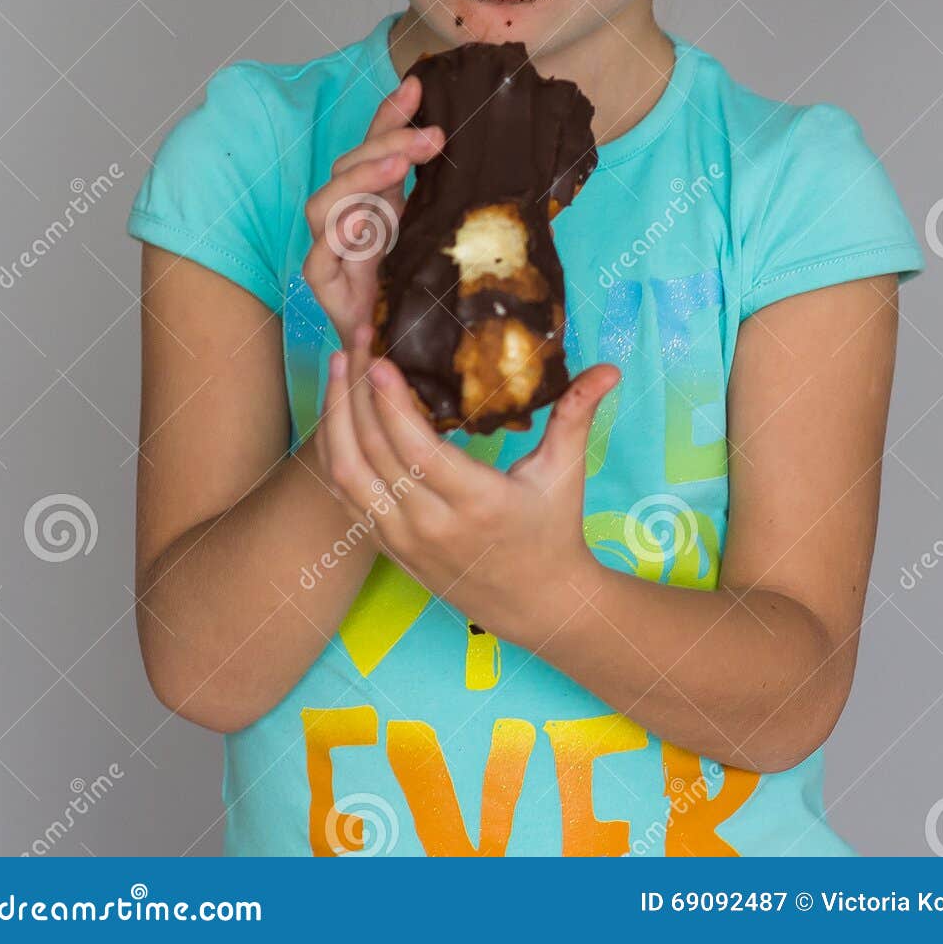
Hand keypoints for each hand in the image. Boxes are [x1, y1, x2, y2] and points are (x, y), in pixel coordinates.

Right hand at [301, 73, 444, 350]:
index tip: (418, 84)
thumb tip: (493, 158)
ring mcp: (335, 254)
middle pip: (346, 168)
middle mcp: (352, 222)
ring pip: (323, 205)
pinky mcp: (327, 291)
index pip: (375, 147)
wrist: (415, 360)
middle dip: (383, 143)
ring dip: (358, 180)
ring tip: (397, 164)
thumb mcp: (451, 237)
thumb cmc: (434, 296)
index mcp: (380, 202)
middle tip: (430, 137)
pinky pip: (317, 260)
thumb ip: (457, 200)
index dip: (390, 113)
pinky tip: (363, 222)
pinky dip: (336, 238)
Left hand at [314, 321, 620, 648]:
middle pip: (374, 454)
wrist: (536, 605)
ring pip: (347, 475)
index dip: (391, 404)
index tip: (378, 358)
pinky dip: (333, 452)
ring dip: (334, 418)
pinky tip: (336, 412)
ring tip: (337, 365)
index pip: (419, 451)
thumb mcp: (566, 473)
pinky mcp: (387, 546)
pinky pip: (343, 497)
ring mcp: (402, 539)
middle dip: (356, 391)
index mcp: (478, 502)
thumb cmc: (553, 531)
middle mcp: (431, 524)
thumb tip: (609, 368)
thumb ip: (577, 415)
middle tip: (356, 338)